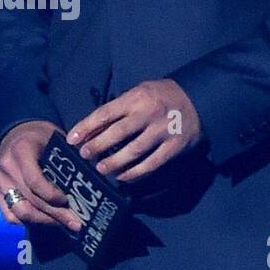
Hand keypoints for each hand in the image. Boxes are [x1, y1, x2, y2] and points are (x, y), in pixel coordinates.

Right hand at [0, 120, 81, 233]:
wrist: (15, 134)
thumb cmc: (40, 137)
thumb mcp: (54, 140)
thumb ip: (65, 159)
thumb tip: (86, 184)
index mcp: (21, 150)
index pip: (35, 181)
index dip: (52, 195)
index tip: (68, 201)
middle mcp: (7, 167)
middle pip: (31, 200)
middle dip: (56, 214)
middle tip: (75, 223)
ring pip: (20, 212)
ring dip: (43, 221)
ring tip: (62, 223)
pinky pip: (10, 216)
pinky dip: (28, 221)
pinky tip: (45, 220)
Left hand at [67, 79, 201, 181]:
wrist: (198, 99)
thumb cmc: (161, 95)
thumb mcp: (139, 92)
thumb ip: (119, 108)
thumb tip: (92, 128)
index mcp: (136, 98)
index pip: (105, 113)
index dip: (86, 127)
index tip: (71, 139)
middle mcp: (148, 114)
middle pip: (116, 134)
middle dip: (96, 146)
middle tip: (84, 155)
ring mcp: (162, 131)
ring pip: (133, 151)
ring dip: (113, 162)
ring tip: (101, 169)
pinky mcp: (173, 147)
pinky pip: (151, 164)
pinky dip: (135, 173)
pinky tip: (122, 177)